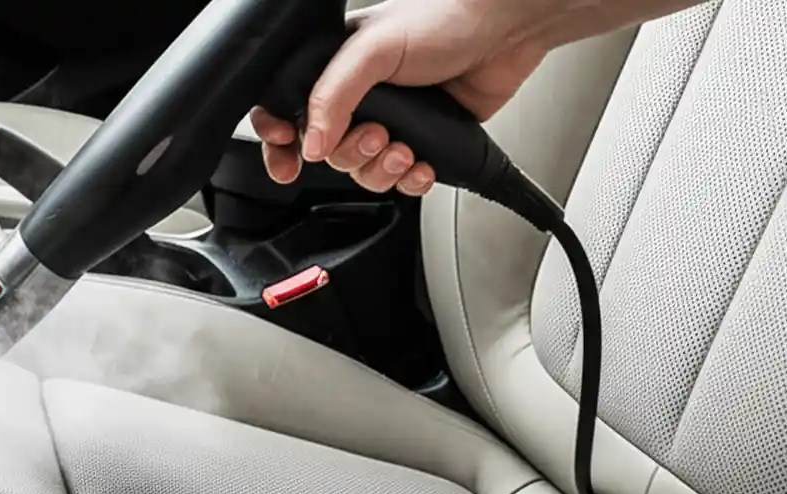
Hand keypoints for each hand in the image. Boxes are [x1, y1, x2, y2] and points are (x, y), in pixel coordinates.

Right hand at [253, 0, 548, 195]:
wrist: (504, 29)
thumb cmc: (441, 19)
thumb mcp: (373, 51)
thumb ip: (333, 95)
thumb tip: (310, 143)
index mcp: (333, 72)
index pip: (289, 115)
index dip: (282, 144)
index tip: (290, 164)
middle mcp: (359, 100)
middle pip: (329, 154)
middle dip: (352, 154)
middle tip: (377, 135)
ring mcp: (392, 123)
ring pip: (364, 172)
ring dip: (383, 170)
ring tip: (406, 149)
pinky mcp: (424, 141)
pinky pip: (401, 181)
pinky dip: (411, 181)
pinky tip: (423, 164)